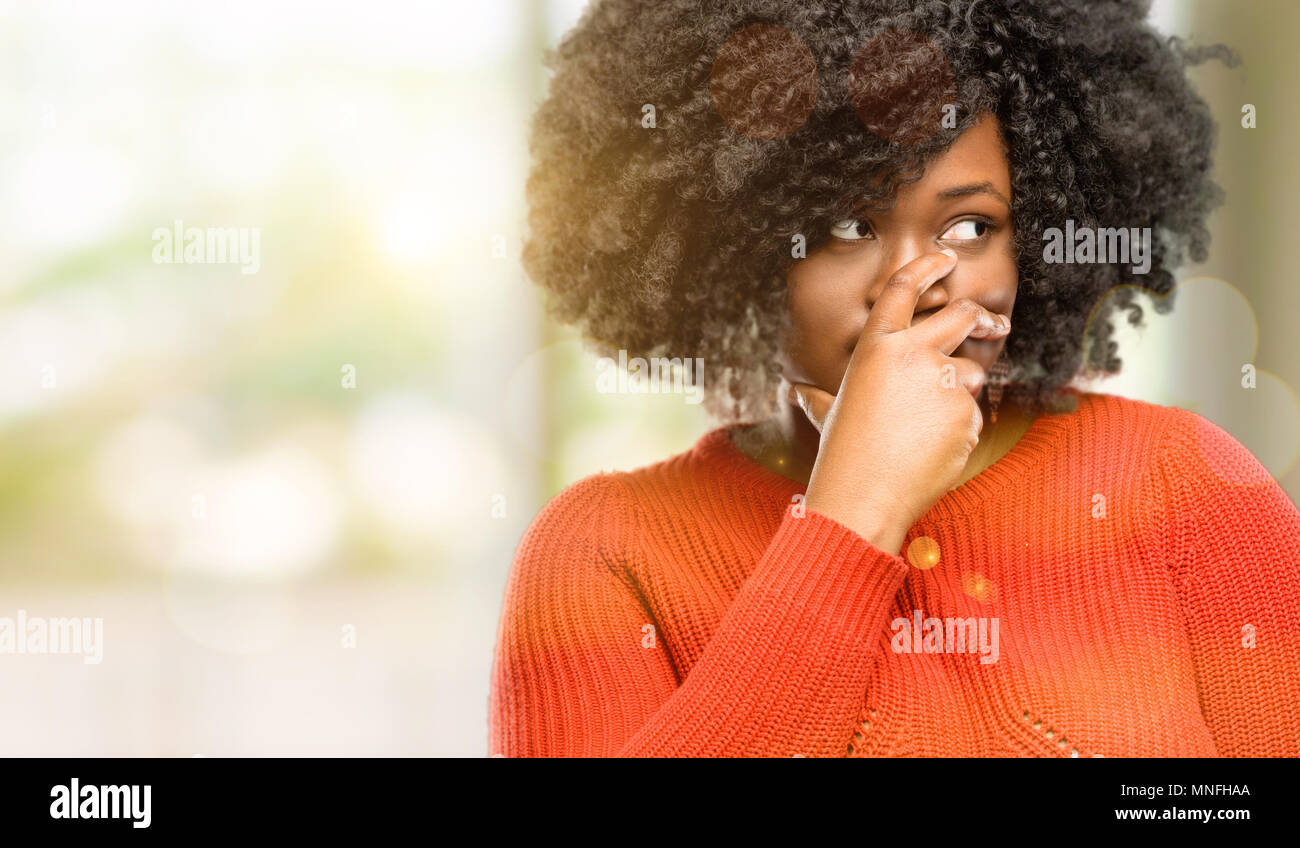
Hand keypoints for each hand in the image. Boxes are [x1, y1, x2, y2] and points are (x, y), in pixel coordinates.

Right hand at [790, 249, 1009, 554]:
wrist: (863, 496)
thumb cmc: (842, 454)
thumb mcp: (830, 414)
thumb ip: (820, 397)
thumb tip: (796, 392)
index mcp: (875, 345)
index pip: (903, 288)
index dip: (928, 266)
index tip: (946, 259)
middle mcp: (912, 353)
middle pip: (961, 315)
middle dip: (979, 316)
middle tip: (990, 321)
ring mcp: (943, 381)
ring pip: (975, 373)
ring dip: (963, 393)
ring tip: (927, 428)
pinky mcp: (966, 412)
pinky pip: (975, 414)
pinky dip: (961, 431)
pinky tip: (933, 450)